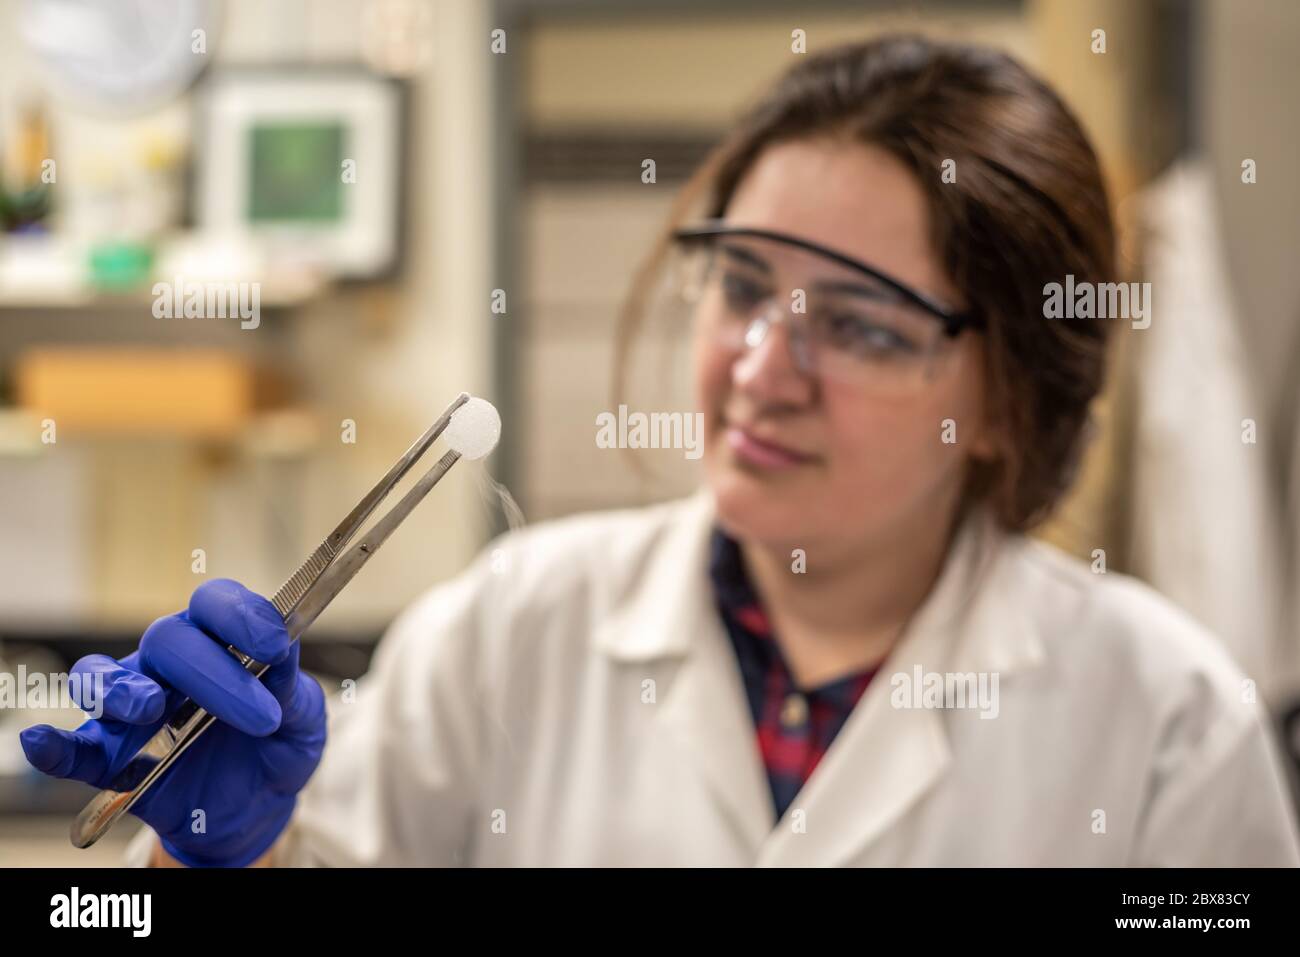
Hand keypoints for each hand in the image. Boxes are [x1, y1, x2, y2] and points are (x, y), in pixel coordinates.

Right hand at [20, 579, 326, 866]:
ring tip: (151, 709)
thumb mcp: (303, 719)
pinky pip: (74, 748)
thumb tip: (282, 656)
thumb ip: (293, 689)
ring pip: (105, 678)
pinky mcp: (113, 758)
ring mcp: (135, 709)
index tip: (275, 644)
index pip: (215, 603)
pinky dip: (53, 745)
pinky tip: (42, 742)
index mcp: (220, 639)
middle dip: (214, 673)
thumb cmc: (278, 743)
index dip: (241, 614)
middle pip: (167, 639)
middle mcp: (170, 664)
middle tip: (259, 717)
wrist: (260, 805)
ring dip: (124, 690)